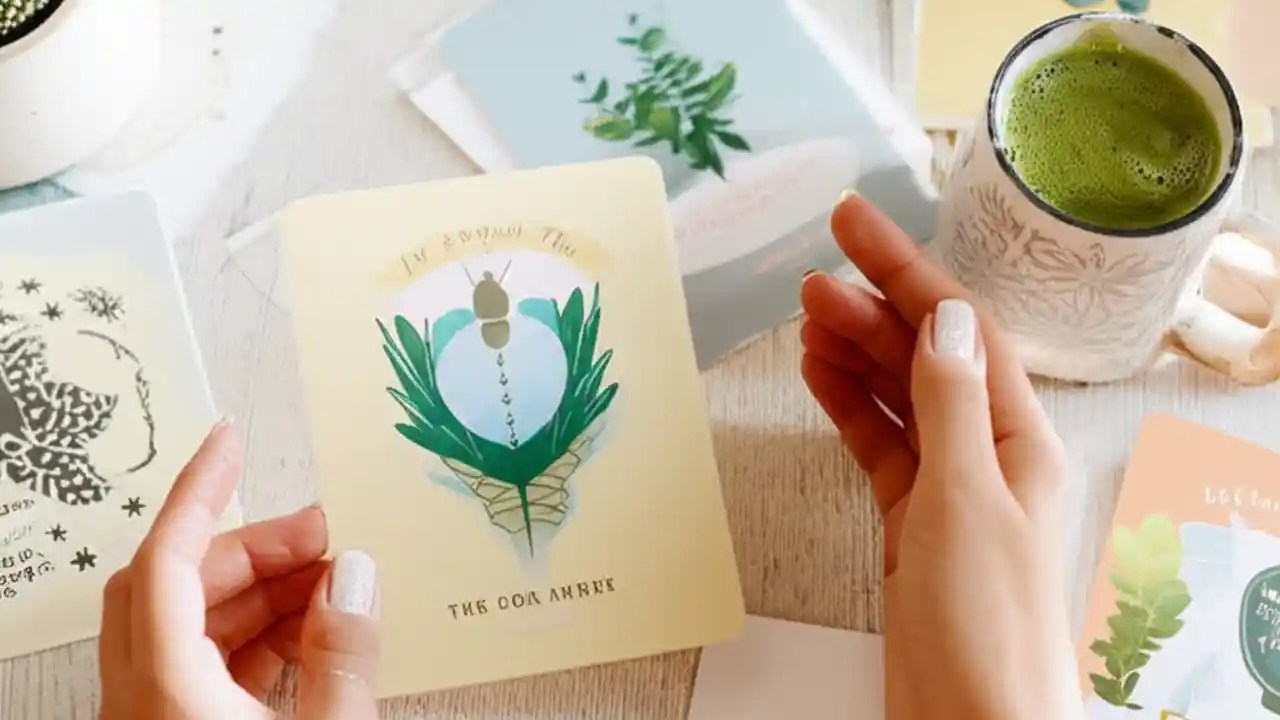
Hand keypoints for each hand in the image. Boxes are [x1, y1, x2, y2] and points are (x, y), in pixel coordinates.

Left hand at [99, 420, 381, 719]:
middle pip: (175, 584)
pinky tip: (315, 637)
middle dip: (251, 548)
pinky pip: (202, 666)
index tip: (228, 440)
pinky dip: (257, 639)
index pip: (165, 560)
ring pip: (190, 624)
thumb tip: (355, 577)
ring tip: (334, 590)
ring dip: (261, 595)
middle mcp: (142, 702)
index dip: (198, 490)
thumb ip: (343, 656)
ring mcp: (156, 719)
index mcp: (165, 692)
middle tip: (321, 535)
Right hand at [801, 196, 1080, 718]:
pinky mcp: (913, 523)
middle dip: (873, 308)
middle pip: (926, 358)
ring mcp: (947, 488)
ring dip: (855, 353)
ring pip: (897, 399)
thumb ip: (949, 405)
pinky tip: (819, 376)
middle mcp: (987, 453)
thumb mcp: (966, 501)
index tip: (855, 225)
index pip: (961, 330)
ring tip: (806, 316)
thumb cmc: (985, 624)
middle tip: (811, 275)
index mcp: (1018, 439)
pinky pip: (879, 446)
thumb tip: (943, 318)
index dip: (908, 270)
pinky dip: (848, 408)